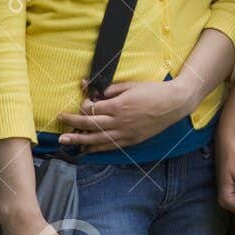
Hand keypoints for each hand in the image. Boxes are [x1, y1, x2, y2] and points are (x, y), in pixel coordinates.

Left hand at [58, 79, 192, 150]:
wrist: (174, 104)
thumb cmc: (153, 91)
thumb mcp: (131, 85)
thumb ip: (112, 90)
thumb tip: (97, 92)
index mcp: (118, 105)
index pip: (93, 109)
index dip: (84, 106)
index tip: (83, 102)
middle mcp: (119, 121)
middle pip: (90, 124)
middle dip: (73, 123)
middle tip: (60, 121)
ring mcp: (125, 133)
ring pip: (97, 139)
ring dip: (79, 139)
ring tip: (65, 140)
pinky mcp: (130, 140)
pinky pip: (109, 146)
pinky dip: (96, 148)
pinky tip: (86, 149)